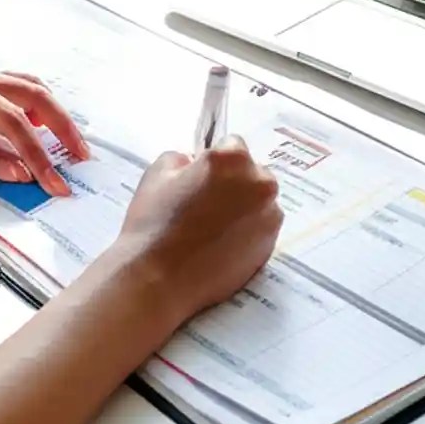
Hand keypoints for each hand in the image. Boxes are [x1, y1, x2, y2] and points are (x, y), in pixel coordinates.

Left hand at [0, 69, 89, 195]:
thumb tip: (18, 171)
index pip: (16, 125)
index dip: (40, 157)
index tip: (56, 183)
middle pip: (35, 98)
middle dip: (62, 129)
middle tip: (80, 157)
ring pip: (28, 88)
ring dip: (52, 113)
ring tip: (68, 141)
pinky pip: (14, 88)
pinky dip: (34, 104)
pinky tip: (39, 122)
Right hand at [110, 135, 283, 319]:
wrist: (158, 278)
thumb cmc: (154, 224)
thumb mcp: (157, 173)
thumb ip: (182, 158)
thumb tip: (194, 162)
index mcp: (232, 158)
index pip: (232, 145)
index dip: (215, 162)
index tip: (203, 177)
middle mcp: (259, 182)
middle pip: (252, 172)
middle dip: (234, 183)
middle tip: (206, 204)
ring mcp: (268, 215)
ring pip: (259, 201)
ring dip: (243, 207)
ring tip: (212, 228)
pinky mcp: (270, 244)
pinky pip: (261, 227)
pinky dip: (248, 231)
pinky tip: (220, 243)